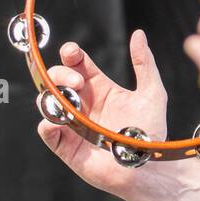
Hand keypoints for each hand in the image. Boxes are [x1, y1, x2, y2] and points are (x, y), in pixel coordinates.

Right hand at [36, 29, 167, 199]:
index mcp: (100, 88)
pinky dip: (47, 122)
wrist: (148, 166)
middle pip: (58, 79)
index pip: (77, 64)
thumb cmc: (151, 132)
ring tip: (72, 99)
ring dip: (53, 94)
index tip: (73, 52)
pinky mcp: (67, 146)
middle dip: (62, 73)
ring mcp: (74, 124)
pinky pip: (47, 131)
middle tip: (78, 83)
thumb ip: (144, 63)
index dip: (71, 54)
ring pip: (48, 101)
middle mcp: (84, 103)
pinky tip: (59, 119)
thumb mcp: (152, 92)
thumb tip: (138, 34)